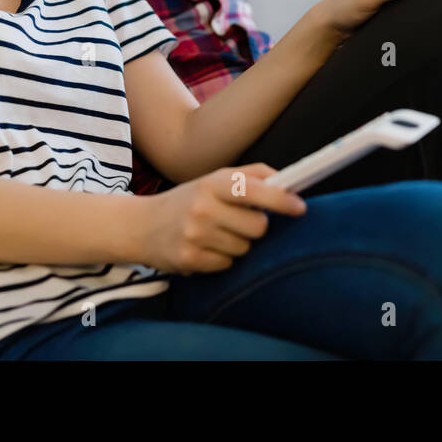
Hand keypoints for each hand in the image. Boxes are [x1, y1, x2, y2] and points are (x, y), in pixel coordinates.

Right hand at [134, 164, 305, 273]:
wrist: (140, 226)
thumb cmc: (187, 200)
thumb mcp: (213, 179)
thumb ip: (250, 175)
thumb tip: (286, 179)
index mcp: (211, 183)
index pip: (253, 189)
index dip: (281, 199)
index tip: (300, 207)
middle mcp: (202, 207)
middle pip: (258, 227)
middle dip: (255, 226)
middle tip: (237, 221)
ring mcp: (194, 235)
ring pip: (244, 248)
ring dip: (237, 243)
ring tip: (215, 234)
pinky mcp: (189, 260)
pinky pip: (227, 265)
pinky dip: (221, 259)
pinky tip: (204, 248)